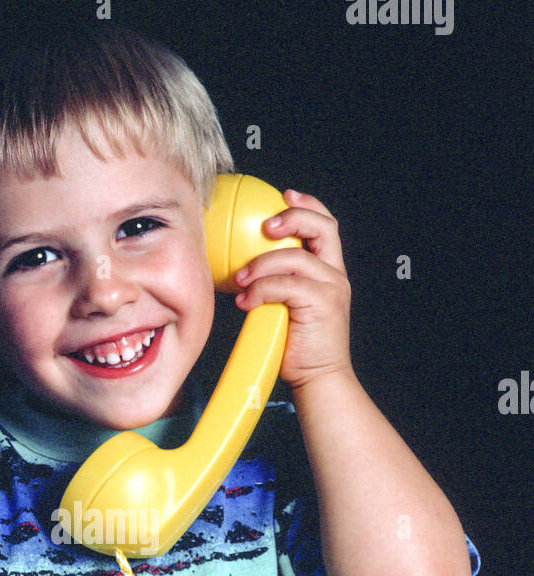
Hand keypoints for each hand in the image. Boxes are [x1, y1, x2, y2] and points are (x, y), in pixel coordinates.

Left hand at [234, 189, 352, 389]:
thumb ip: (277, 284)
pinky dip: (261, 290)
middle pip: (321, 228)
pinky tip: (245, 302)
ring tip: (241, 281)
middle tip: (265, 227)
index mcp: (329, 273)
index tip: (285, 195)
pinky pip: (285, 285)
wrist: (318, 380)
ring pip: (294, 258)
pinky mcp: (321, 304)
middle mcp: (335, 276)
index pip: (326, 226)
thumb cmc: (297, 348)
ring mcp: (331, 289)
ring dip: (261, 265)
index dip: (308, 205)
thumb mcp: (286, 307)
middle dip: (292, 218)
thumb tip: (242, 269)